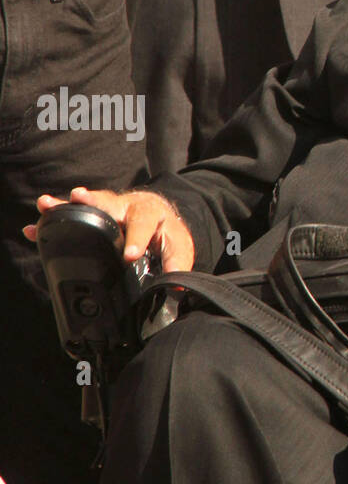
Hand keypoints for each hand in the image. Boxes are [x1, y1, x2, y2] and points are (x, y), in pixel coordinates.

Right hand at [24, 186, 194, 271]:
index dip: (137, 239)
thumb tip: (175, 285)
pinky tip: (35, 229)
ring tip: (47, 204)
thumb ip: (176, 265)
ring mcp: (107, 208)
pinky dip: (54, 221)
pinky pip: (72, 216)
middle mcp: (127, 206)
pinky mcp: (93, 214)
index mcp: (151, 213)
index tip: (130, 255)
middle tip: (78, 198)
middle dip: (94, 201)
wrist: (160, 218)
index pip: (144, 224)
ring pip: (87, 205)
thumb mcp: (178, 248)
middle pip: (110, 202)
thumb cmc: (166, 234)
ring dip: (66, 205)